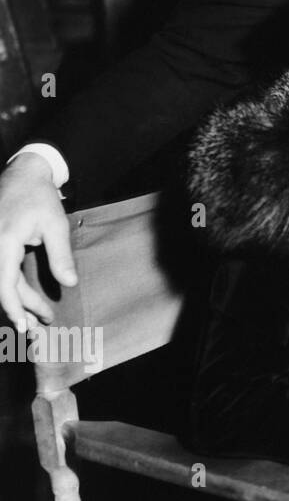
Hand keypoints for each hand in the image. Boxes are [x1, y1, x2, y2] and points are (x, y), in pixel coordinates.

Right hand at [0, 155, 70, 331]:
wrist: (23, 175)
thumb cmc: (40, 198)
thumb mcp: (56, 225)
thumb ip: (61, 256)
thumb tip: (70, 283)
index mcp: (4, 243)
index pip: (5, 284)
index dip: (14, 308)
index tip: (24, 326)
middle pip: (3, 286)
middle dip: (22, 307)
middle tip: (44, 322)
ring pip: (1, 280)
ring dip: (18, 299)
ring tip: (39, 314)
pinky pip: (1, 271)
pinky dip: (12, 286)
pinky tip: (25, 297)